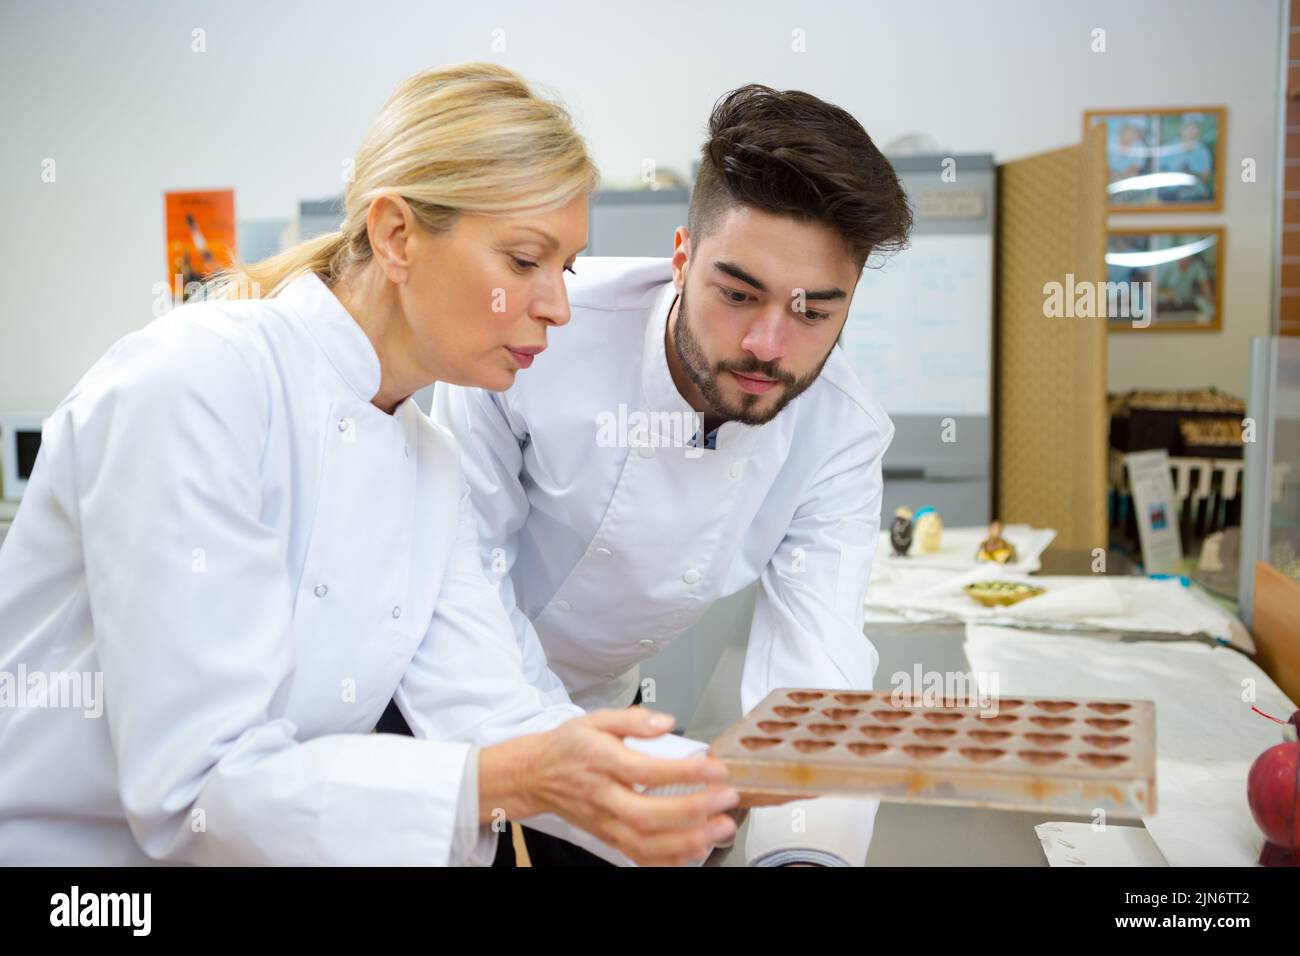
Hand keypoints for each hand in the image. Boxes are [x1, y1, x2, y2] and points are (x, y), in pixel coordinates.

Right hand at [479, 707, 738, 865]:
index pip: (647, 771)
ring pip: (644, 843)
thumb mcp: (596, 720)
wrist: (533, 775)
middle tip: (726, 801)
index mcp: (602, 762)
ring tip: (719, 830)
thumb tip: (667, 722)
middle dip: (693, 812)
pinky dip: (667, 861)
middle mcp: (603, 797)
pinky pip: (637, 857)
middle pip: (648, 815)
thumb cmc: (567, 747)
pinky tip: (694, 852)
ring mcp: (604, 823)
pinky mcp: (606, 837)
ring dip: (686, 841)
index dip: (685, 772)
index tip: (715, 769)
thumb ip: (633, 719)